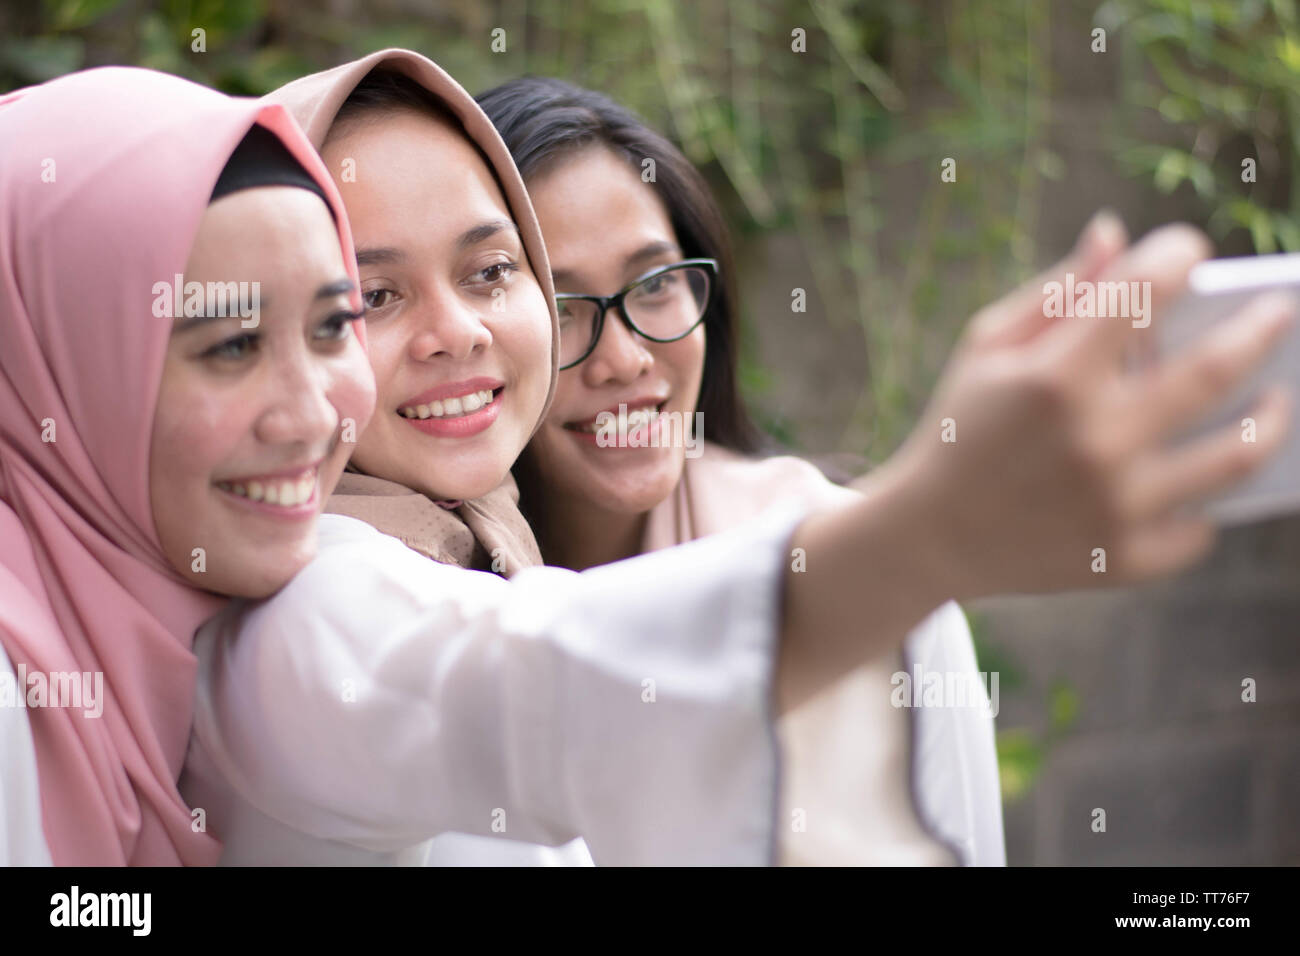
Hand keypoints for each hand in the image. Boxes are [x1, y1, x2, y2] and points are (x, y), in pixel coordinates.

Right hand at [889, 212, 1294, 597]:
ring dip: (1270, 417)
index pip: (1145, 289)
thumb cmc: (959, 429)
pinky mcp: (1125, 559)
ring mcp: (1116, 505)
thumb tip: (1116, 234)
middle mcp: (1094, 439)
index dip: (1178, 255)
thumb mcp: (986, 349)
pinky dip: (1204, 505)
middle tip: (1280, 311)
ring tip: (1276, 398)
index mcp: (1054, 377)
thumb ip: (1055, 291)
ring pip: (1235, 454)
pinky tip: (1201, 485)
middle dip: (1261, 326)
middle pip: (1216, 369)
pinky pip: (1200, 528)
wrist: (927, 536)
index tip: (1189, 252)